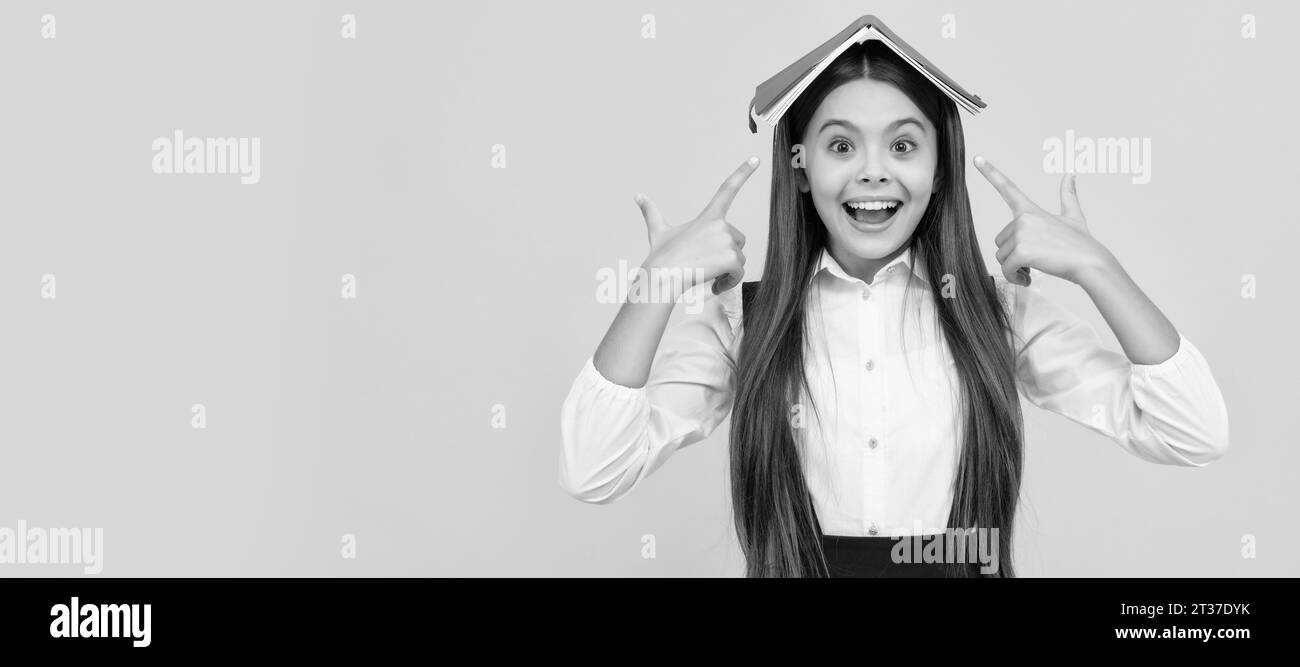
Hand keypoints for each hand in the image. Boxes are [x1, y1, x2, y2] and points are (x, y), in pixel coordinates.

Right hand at [635, 157, 756, 295]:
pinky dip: (729, 282)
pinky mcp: (731, 257)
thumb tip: (637, 196)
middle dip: (725, 254)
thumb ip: (651, 212)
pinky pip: (739, 273)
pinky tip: (713, 285)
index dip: (742, 172)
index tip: (756, 159)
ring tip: (706, 273)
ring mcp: (727, 240)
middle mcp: (720, 224)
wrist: (662, 276)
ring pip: (738, 259)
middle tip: (705, 263)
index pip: (727, 189)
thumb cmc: (661, 256)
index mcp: (708, 216)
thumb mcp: (658, 231)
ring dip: (726, 270)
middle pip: (737, 240)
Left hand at [973, 156, 1114, 286]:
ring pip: (1002, 257)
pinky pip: (1007, 269)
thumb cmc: (1082, 243)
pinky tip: (1028, 278)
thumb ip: (1067, 195)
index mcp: (1031, 209)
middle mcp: (1023, 218)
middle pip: (1000, 241)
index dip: (991, 172)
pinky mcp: (1022, 251)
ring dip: (1015, 267)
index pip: (1008, 188)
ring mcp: (1022, 233)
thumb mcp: (1073, 216)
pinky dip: (1015, 278)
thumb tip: (1071, 173)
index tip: (976, 158)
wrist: (1091, 263)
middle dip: (1014, 254)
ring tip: (1034, 267)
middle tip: (1035, 259)